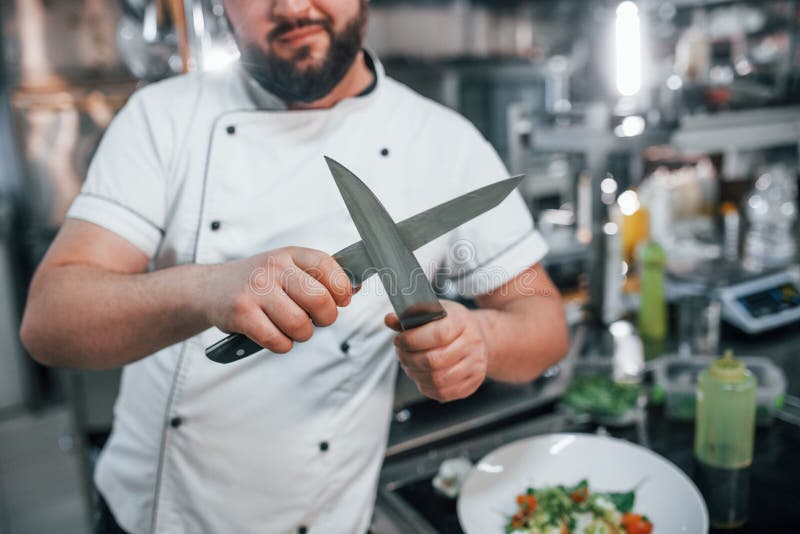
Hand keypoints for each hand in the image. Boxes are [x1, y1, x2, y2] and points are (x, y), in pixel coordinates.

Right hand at [200, 247, 353, 352]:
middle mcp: (274, 268)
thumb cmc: (258, 283)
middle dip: (325, 318)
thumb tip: (357, 288)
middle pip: (320, 301)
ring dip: (302, 334)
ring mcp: (256, 290)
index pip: (329, 267)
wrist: (209, 288)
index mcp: (291, 255)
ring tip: (291, 327)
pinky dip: (281, 344)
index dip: (342, 288)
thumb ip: (320, 278)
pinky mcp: (241, 313)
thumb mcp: (288, 268)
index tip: (341, 300)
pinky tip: (274, 334)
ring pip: (300, 325)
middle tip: (316, 319)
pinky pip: (277, 340)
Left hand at [385, 300, 487, 402]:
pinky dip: (426, 387)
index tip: (399, 340)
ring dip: (416, 375)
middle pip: (435, 360)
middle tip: (401, 355)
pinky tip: (421, 377)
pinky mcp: (473, 382)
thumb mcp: (432, 312)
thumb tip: (390, 320)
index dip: (412, 340)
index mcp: (462, 321)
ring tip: (409, 366)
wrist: (477, 336)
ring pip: (438, 380)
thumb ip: (410, 317)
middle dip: (409, 359)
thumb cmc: (450, 323)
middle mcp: (472, 343)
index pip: (438, 334)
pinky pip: (444, 393)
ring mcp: (475, 365)